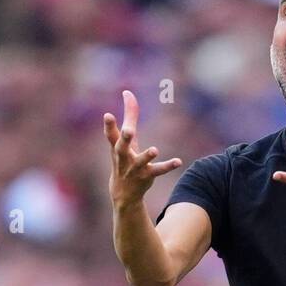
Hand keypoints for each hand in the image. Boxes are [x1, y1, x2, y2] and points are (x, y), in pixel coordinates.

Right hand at [104, 90, 180, 212]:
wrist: (123, 192)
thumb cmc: (123, 158)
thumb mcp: (124, 138)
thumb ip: (129, 115)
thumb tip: (127, 92)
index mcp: (116, 147)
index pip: (110, 135)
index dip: (109, 125)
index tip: (107, 115)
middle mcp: (123, 157)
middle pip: (121, 147)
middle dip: (124, 138)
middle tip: (128, 131)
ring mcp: (135, 168)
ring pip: (140, 161)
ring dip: (147, 155)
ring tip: (154, 150)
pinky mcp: (147, 175)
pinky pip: (158, 170)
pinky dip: (168, 166)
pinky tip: (178, 161)